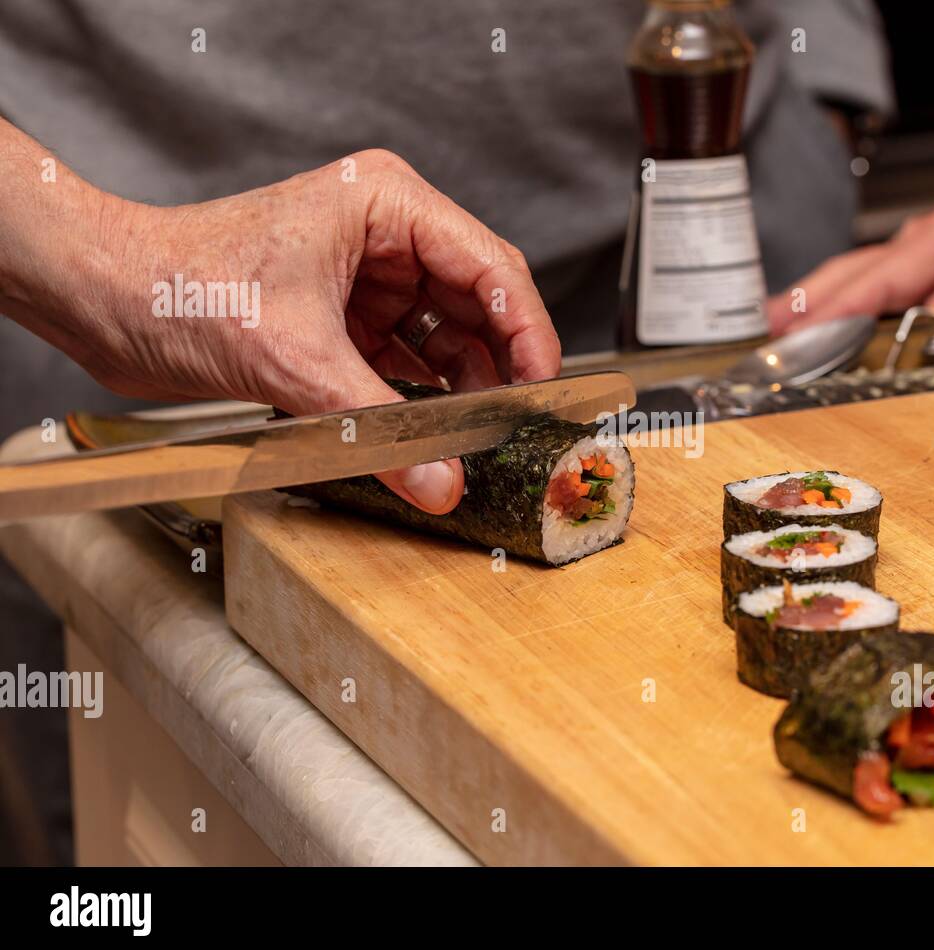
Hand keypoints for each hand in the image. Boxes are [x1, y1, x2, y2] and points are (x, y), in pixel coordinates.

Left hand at [2, 146, 560, 514]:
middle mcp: (386, 233)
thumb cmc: (179, 286)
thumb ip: (379, 428)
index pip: (490, 265)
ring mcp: (369, 277)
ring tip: (476, 439)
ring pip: (449, 336)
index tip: (546, 386)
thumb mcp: (294, 362)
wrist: (106, 302)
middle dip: (500, 365)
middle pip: (479, 302)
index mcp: (385, 203)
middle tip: (519, 423)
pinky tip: (433, 435)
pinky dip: (422, 399)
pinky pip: (409, 362)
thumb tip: (442, 481)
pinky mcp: (349, 318)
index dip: (529, 329)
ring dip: (462, 388)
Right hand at [769, 121, 933, 333]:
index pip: (881, 279)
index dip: (840, 308)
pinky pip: (856, 283)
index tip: (807, 332)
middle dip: (804, 307)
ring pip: (845, 277)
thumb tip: (933, 318)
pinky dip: (823, 302)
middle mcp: (915, 244)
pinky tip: (799, 321)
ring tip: (766, 333)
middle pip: (847, 275)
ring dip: (804, 305)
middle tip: (765, 341)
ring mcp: (905, 255)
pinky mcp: (903, 269)